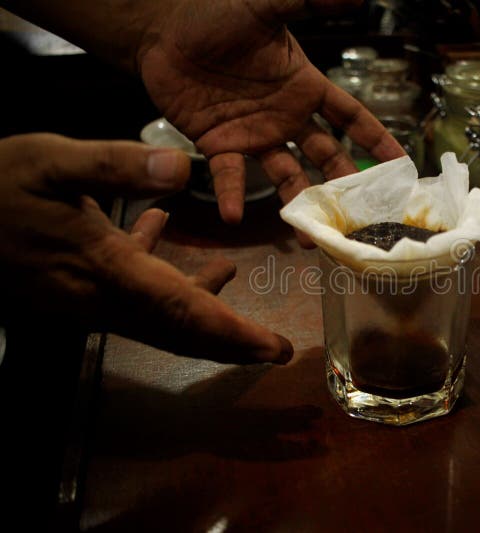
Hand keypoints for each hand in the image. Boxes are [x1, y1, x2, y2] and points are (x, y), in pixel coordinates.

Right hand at [0, 134, 291, 364]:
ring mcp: (87, 298)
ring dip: (200, 308)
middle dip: (231, 340)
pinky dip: (156, 275)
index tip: (271, 347)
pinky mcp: (75, 288)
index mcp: (107, 269)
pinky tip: (159, 228)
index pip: (184, 311)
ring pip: (159, 315)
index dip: (233, 331)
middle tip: (273, 348)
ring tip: (231, 278)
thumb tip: (184, 169)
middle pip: (180, 329)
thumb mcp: (52, 161)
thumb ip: (117, 166)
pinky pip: (130, 294)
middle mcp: (102, 296)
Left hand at [138, 0, 405, 233]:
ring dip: (298, 206)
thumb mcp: (266, 8)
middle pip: (327, 158)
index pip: (351, 118)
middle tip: (363, 219)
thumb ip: (308, 2)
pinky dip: (232, 195)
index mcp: (304, 89)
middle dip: (345, 188)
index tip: (401, 166)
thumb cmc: (216, 14)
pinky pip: (231, 176)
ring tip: (310, 239)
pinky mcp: (220, 146)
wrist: (164, 31)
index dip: (376, 140)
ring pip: (287, 177)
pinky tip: (233, 216)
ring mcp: (256, 135)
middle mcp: (287, 118)